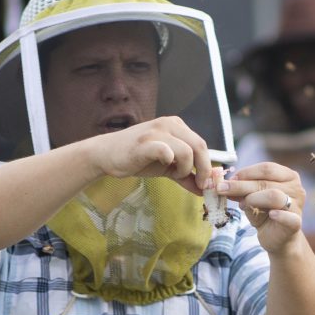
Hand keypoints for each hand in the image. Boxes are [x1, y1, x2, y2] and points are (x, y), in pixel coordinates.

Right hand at [86, 116, 208, 185]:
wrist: (107, 154)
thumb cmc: (137, 158)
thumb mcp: (166, 166)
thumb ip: (185, 175)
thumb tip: (204, 190)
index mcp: (176, 126)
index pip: (201, 144)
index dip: (207, 166)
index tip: (205, 182)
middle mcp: (169, 124)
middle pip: (199, 146)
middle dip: (203, 169)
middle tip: (199, 184)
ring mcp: (156, 132)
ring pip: (186, 151)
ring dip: (185, 169)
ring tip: (174, 174)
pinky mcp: (145, 144)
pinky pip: (166, 151)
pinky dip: (170, 161)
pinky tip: (165, 166)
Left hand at [221, 161, 307, 255]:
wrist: (276, 238)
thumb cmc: (265, 214)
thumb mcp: (252, 199)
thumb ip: (243, 191)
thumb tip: (225, 184)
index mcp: (288, 176)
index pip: (267, 168)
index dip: (246, 172)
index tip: (230, 179)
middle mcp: (296, 188)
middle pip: (266, 182)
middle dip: (241, 185)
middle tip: (222, 189)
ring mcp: (297, 205)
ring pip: (274, 196)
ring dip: (253, 198)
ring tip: (242, 205)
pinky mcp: (296, 223)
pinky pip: (288, 217)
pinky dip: (279, 215)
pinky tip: (271, 214)